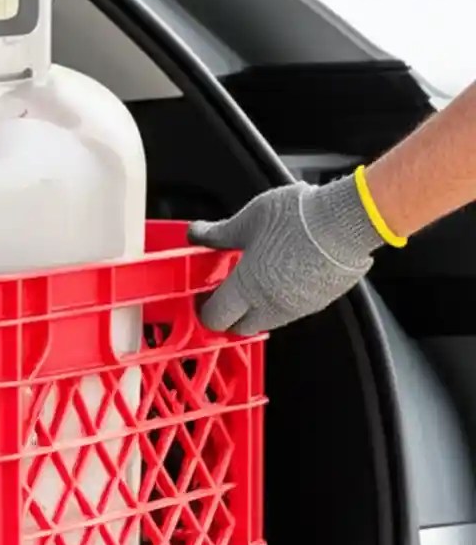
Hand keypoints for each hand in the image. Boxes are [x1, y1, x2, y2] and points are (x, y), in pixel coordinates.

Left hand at [188, 175, 383, 334]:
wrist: (348, 220)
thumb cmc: (298, 217)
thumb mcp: (247, 220)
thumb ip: (218, 233)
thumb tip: (196, 233)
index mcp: (246, 288)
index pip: (215, 318)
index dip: (204, 310)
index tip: (203, 297)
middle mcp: (270, 306)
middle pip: (240, 327)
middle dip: (230, 314)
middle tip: (226, 291)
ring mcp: (297, 308)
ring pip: (267, 321)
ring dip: (256, 309)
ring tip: (255, 279)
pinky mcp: (319, 303)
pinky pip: (292, 311)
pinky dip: (281, 301)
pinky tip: (283, 275)